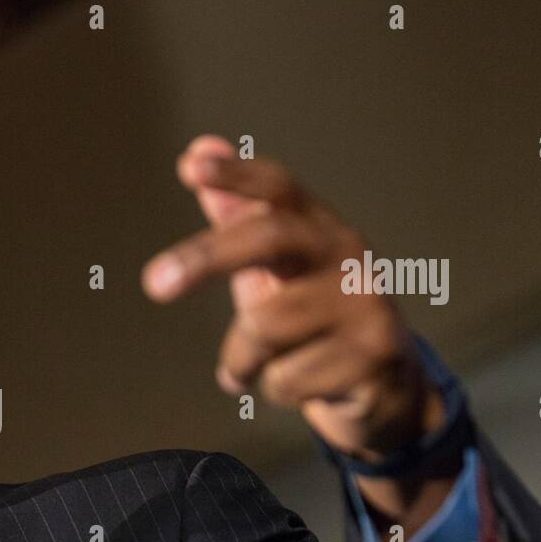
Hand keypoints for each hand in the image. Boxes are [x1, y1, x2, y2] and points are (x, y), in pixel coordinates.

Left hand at [140, 135, 443, 462]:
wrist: (387, 387)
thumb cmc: (314, 318)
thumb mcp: (273, 270)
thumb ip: (236, 216)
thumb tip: (196, 150)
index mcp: (319, 229)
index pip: (279, 189)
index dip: (237, 175)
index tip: (191, 167)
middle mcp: (347, 256)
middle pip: (269, 240)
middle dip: (205, 259)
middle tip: (153, 283)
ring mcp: (366, 305)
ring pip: (263, 328)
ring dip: (241, 360)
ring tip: (250, 370)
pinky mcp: (374, 356)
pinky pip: (286, 379)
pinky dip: (275, 391)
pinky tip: (303, 386)